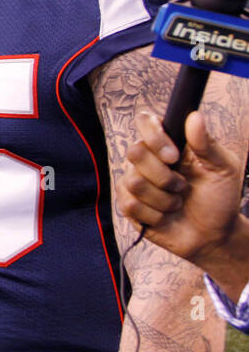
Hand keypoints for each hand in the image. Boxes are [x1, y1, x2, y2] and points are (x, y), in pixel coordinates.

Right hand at [118, 110, 241, 268]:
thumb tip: (195, 116)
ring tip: (177, 203)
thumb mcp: (223, 168)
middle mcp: (148, 160)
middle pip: (135, 152)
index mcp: (169, 144)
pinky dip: (155, 214)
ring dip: (163, 199)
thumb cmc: (219, 199)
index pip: (146, 122)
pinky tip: (165, 216)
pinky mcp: (128, 205)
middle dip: (163, 176)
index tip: (174, 156)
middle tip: (182, 186)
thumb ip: (207, 143)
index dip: (154, 137)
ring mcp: (135, 182)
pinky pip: (130, 205)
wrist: (214, 235)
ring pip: (134, 182)